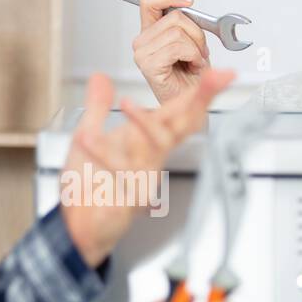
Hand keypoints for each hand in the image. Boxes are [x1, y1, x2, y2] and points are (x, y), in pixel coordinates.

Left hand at [61, 68, 234, 268]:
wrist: (81, 227)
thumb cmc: (88, 186)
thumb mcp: (87, 135)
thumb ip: (97, 107)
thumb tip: (101, 78)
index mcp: (143, 139)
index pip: (177, 111)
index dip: (199, 92)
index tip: (219, 73)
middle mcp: (149, 156)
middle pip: (181, 124)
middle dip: (198, 100)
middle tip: (213, 78)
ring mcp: (142, 175)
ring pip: (156, 146)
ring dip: (143, 122)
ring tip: (128, 103)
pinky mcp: (128, 197)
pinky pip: (123, 175)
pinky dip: (104, 154)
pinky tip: (87, 139)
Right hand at [132, 0, 211, 103]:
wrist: (193, 102)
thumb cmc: (191, 77)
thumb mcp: (192, 41)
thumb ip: (185, 21)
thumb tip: (188, 3)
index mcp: (150, 32)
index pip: (150, 1)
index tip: (188, 1)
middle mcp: (143, 42)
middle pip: (174, 17)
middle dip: (196, 32)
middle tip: (198, 50)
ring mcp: (143, 54)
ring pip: (178, 32)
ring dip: (195, 47)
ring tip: (193, 61)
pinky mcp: (148, 65)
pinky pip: (177, 47)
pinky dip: (193, 56)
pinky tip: (191, 66)